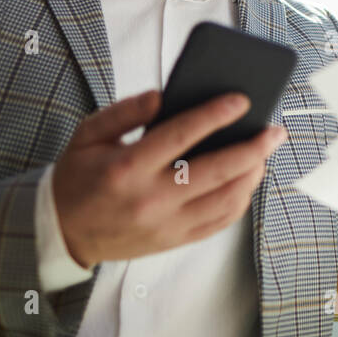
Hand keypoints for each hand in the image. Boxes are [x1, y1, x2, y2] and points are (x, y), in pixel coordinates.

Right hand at [52, 89, 288, 268]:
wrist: (62, 232)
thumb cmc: (79, 177)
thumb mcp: (88, 135)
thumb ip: (125, 111)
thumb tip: (162, 95)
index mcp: (127, 167)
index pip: (182, 135)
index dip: (216, 115)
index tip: (242, 99)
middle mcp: (151, 199)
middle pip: (216, 171)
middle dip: (253, 147)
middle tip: (275, 130)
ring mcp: (166, 224)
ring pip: (226, 200)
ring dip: (253, 174)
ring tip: (264, 153)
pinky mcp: (174, 241)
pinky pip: (219, 222)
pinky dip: (241, 200)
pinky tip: (248, 180)